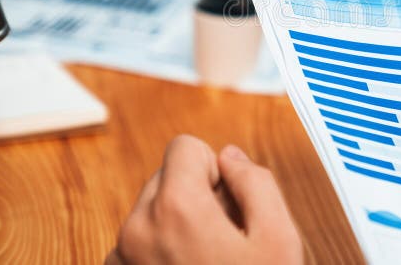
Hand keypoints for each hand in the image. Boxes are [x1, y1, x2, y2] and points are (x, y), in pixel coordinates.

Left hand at [105, 135, 302, 264]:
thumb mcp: (279, 239)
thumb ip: (256, 182)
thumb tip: (230, 157)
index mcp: (175, 209)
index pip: (185, 147)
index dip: (215, 168)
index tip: (229, 203)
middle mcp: (136, 231)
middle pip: (164, 178)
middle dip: (196, 196)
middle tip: (225, 238)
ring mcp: (120, 261)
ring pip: (150, 213)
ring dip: (177, 225)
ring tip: (208, 263)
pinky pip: (138, 246)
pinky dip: (161, 252)